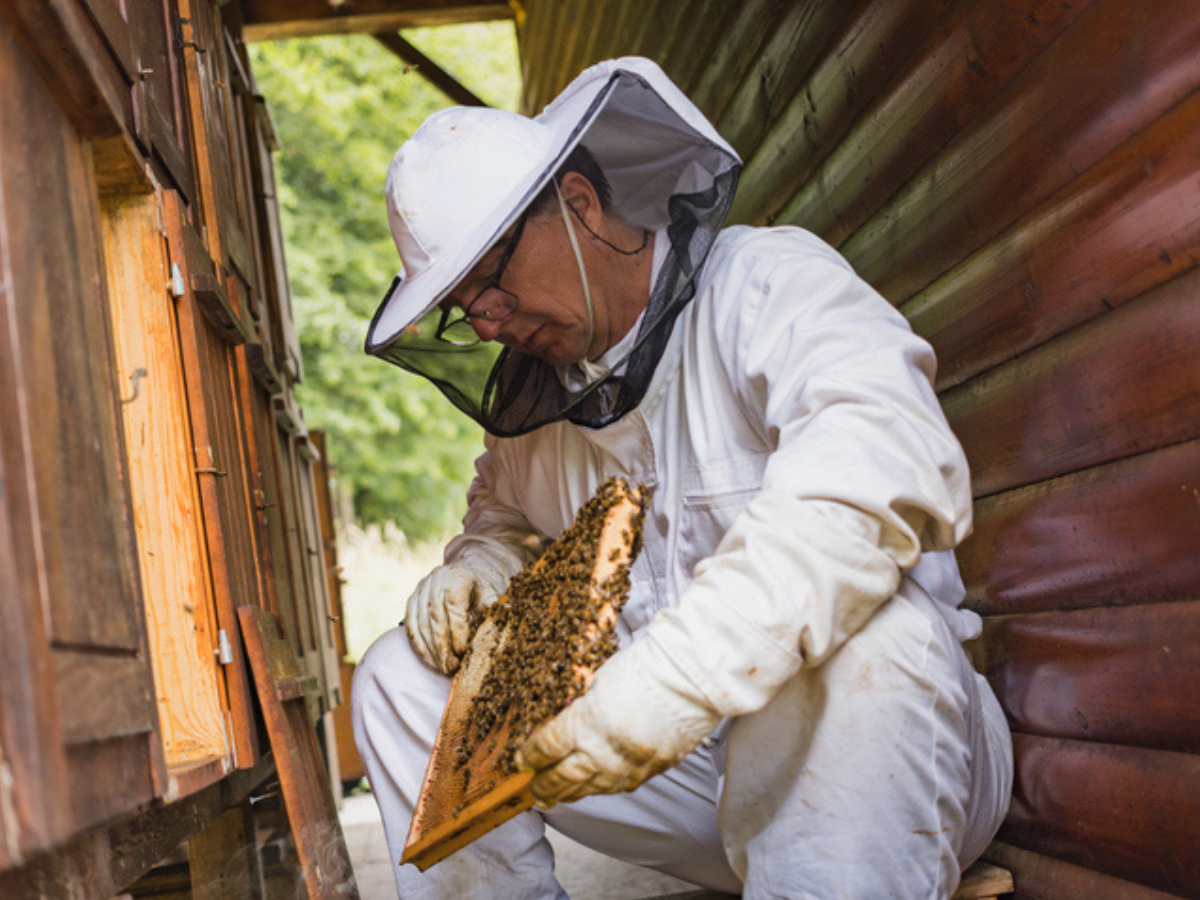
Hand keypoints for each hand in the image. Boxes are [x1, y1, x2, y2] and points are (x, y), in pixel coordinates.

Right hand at [404, 562, 509, 673]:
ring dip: (431, 650)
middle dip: (443, 647)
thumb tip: (508, 613)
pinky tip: (431, 660)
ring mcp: (420, 591)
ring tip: (443, 668)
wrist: (466, 573)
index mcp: (457, 577)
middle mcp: (435, 581)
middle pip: (435, 619)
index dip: (458, 633)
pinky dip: (420, 646)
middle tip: (452, 668)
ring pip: (420, 624)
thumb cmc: (483, 589)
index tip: (465, 652)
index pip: (454, 608)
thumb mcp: (493, 595)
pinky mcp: (411, 601)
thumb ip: (496, 608)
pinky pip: (411, 626)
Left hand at [515, 635, 720, 805]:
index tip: (521, 760)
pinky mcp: (651, 771)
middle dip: (544, 785)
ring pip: (591, 789)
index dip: (530, 756)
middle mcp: (604, 751)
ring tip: (556, 797)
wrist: (690, 677)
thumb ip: (576, 707)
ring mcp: (629, 765)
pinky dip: (601, 789)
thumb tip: (556, 725)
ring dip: (570, 793)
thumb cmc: (642, 668)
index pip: (547, 748)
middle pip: (564, 777)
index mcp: (586, 722)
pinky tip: (592, 789)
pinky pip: (619, 787)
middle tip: (533, 791)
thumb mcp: (596, 680)